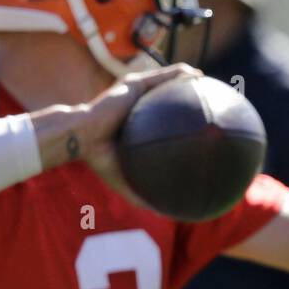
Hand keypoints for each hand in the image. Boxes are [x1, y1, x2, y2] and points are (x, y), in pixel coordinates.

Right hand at [35, 62, 200, 204]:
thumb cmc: (101, 160)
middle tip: (207, 104)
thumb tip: (167, 215)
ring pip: (165, 82)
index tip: (198, 129)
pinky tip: (197, 76)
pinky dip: (179, 74)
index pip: (159, 123)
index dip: (177, 123)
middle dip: (185, 98)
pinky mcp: (133, 84)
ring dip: (184, 80)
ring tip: (205, 81)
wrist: (82, 139)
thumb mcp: (126, 182)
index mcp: (134, 127)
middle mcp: (135, 108)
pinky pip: (162, 76)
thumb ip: (145, 196)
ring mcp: (134, 94)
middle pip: (165, 99)